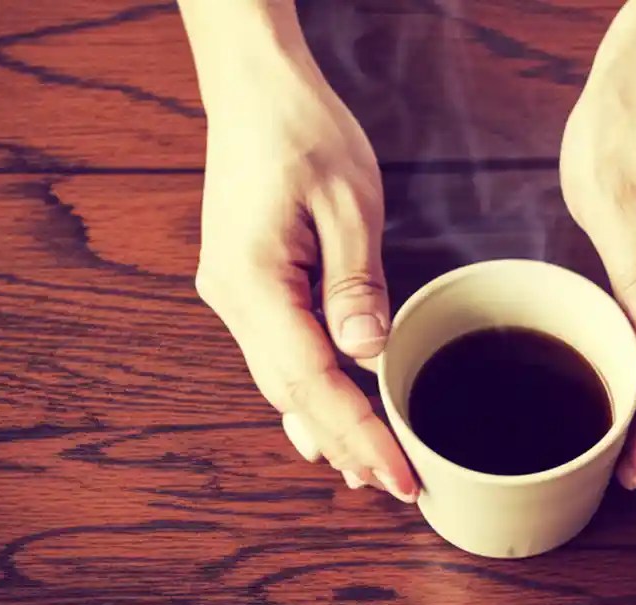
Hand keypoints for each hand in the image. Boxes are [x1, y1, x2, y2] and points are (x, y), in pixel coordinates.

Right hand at [183, 1, 415, 501]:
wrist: (256, 89)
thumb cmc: (303, 132)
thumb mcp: (348, 203)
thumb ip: (357, 286)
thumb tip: (370, 357)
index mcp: (253, 282)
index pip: (312, 383)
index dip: (358, 435)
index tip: (400, 475)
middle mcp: (233, 299)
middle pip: (293, 394)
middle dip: (347, 444)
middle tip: (402, 485)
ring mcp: (235, 294)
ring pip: (284, 382)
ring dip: (328, 427)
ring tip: (374, 469)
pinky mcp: (250, 285)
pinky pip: (282, 355)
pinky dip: (314, 393)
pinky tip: (336, 420)